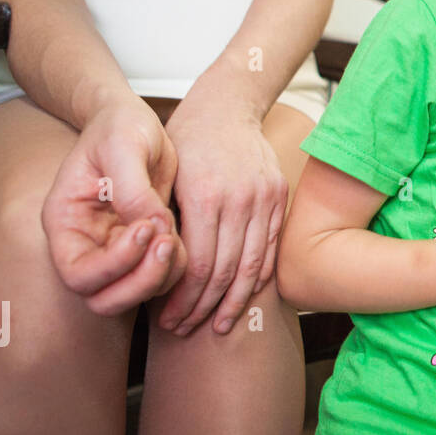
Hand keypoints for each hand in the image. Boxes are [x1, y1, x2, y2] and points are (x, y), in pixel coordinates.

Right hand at [41, 98, 186, 314]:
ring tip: (175, 234)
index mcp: (65, 223)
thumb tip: (154, 228)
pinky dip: (177, 267)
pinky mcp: (142, 251)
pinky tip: (182, 235)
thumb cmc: (120, 128)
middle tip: (169, 243)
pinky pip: (160, 278)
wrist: (134, 122)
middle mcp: (86, 246)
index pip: (78, 274)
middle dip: (142, 281)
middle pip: (104, 299)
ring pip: (135, 296)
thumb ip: (133, 189)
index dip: (115, 263)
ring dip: (164, 275)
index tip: (146, 227)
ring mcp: (114, 253)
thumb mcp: (123, 146)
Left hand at [156, 99, 287, 335]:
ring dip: (234, 302)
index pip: (198, 265)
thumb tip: (158, 276)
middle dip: (204, 308)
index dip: (182, 299)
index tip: (167, 319)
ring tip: (217, 325)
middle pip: (226, 272)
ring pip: (252, 266)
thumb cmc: (184, 141)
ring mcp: (263, 198)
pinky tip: (242, 296)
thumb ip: (164, 224)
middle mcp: (238, 199)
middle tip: (186, 329)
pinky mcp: (277, 197)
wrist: (226, 105)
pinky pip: (269, 248)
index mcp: (204, 195)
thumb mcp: (162, 176)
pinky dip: (257, 278)